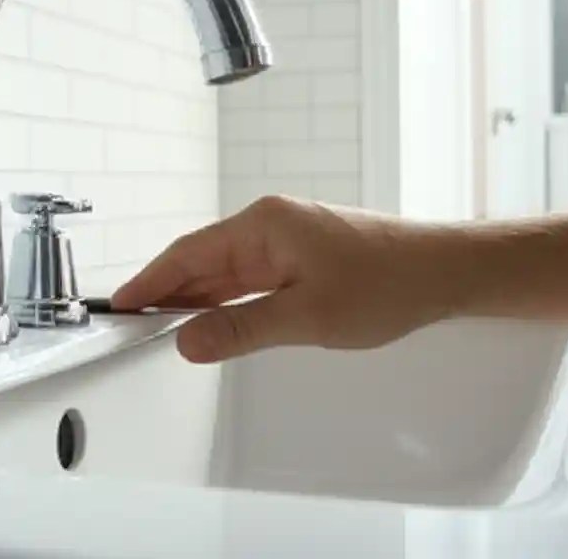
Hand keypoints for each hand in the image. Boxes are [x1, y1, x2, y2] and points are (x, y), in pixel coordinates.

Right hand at [111, 196, 466, 362]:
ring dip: (198, 298)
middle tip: (133, 325)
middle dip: (168, 293)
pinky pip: (252, 277)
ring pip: (228, 271)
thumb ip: (242, 330)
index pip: (189, 253)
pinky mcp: (306, 256)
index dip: (151, 281)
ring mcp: (290, 239)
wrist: (447, 271)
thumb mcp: (307, 317)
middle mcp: (273, 224)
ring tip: (165, 329)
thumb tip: (190, 342)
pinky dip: (228, 300)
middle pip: (203, 260)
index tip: (121, 304)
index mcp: (265, 224)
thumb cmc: (389, 282)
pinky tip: (217, 321)